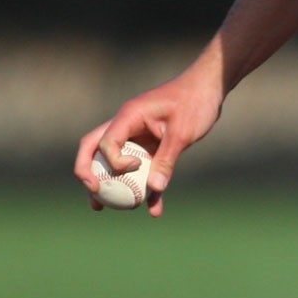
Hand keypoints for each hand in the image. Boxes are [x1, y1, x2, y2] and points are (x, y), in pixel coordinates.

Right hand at [73, 58, 224, 217]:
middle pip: (94, 147)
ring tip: (99, 208)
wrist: (209, 88)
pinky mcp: (150, 145)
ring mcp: (136, 135)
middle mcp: (126, 125)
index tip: (136, 166)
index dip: (114, 161)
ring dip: (107, 183)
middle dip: (87, 171)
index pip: (106, 142)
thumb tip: (154, 188)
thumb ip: (167, 159)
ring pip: (113, 161)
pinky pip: (142, 168)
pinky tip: (153, 209)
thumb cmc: (196, 102)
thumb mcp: (182, 132)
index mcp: (129, 116)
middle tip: (92, 192)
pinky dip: (145, 187)